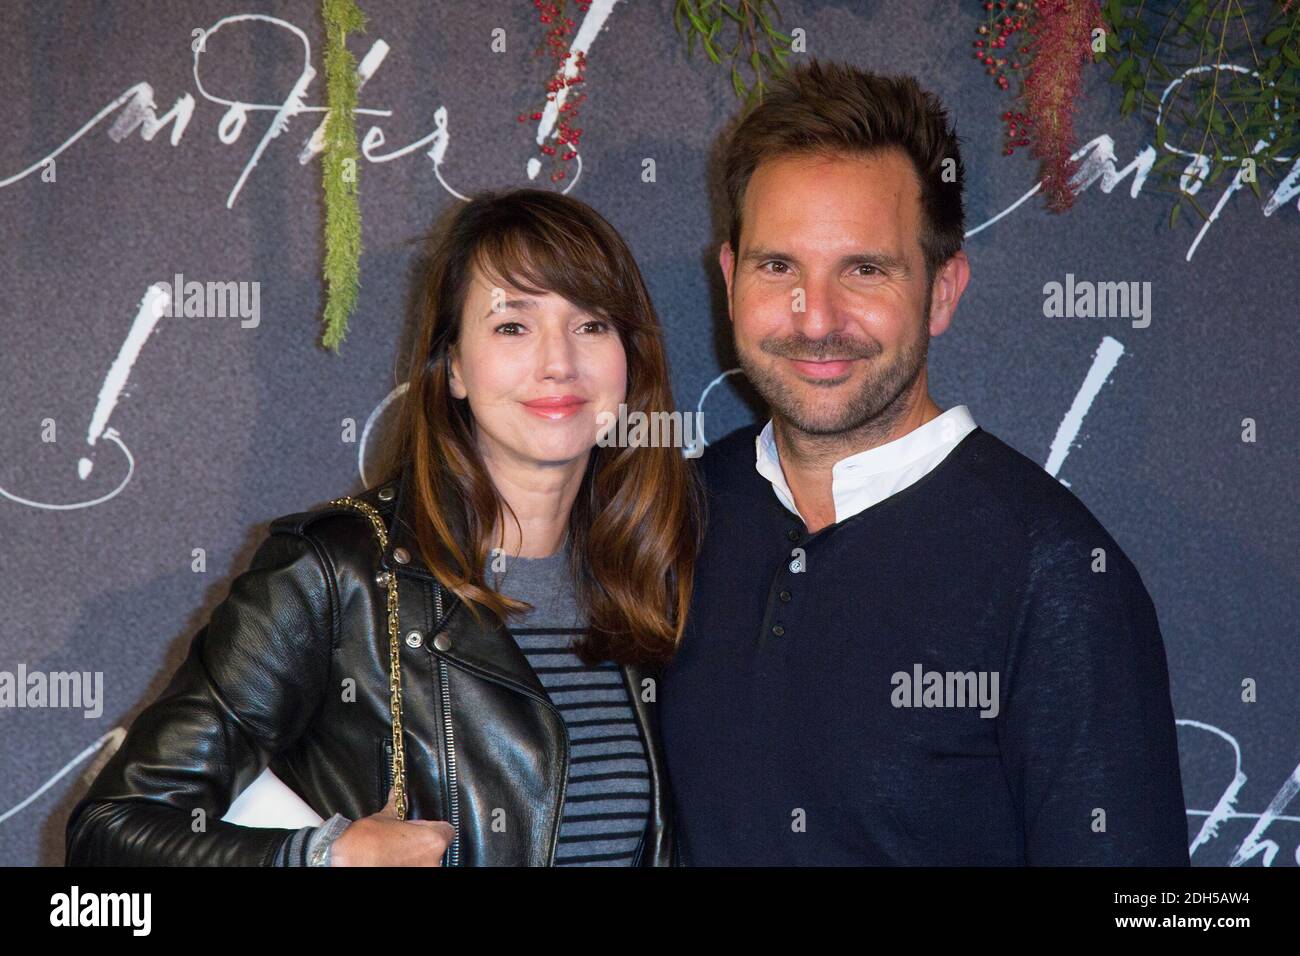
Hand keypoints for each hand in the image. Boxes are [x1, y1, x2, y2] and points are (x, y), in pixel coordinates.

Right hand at [330, 785, 455, 865]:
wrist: (348, 861)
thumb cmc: (366, 842)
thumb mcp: (384, 818)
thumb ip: (396, 807)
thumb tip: (397, 795)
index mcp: (433, 840)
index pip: (446, 831)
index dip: (431, 828)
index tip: (419, 830)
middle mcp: (433, 862)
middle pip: (436, 849)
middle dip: (421, 845)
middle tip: (403, 843)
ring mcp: (423, 874)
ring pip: (425, 863)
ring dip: (414, 859)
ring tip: (395, 855)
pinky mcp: (411, 883)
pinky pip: (414, 870)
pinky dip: (405, 867)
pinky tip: (391, 863)